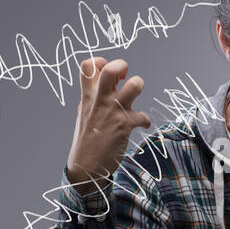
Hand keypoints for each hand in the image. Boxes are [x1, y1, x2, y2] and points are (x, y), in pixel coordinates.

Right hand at [65, 57, 150, 191]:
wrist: (86, 167)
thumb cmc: (87, 138)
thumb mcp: (84, 112)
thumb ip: (92, 94)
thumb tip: (102, 75)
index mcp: (87, 96)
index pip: (87, 65)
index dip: (100, 61)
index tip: (107, 72)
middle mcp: (100, 101)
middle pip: (111, 70)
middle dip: (121, 65)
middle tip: (124, 76)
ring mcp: (113, 112)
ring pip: (135, 85)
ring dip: (138, 85)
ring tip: (135, 95)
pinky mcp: (125, 126)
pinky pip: (143, 116)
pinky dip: (145, 120)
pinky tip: (141, 125)